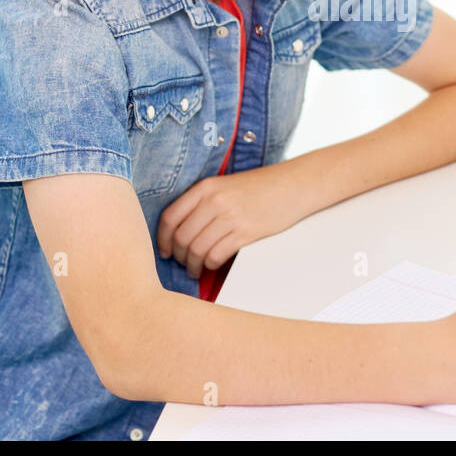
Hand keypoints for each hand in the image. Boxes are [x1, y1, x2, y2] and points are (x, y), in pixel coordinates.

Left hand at [156, 164, 309, 278]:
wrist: (292, 185)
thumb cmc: (259, 188)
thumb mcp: (225, 185)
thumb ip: (202, 203)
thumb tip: (179, 233)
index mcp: (205, 187)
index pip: (170, 217)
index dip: (162, 238)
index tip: (164, 251)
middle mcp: (215, 200)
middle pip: (182, 237)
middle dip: (178, 256)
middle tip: (182, 263)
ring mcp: (231, 216)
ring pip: (197, 249)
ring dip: (193, 265)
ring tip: (195, 270)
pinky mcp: (246, 232)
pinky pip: (216, 255)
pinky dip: (210, 265)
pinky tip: (212, 265)